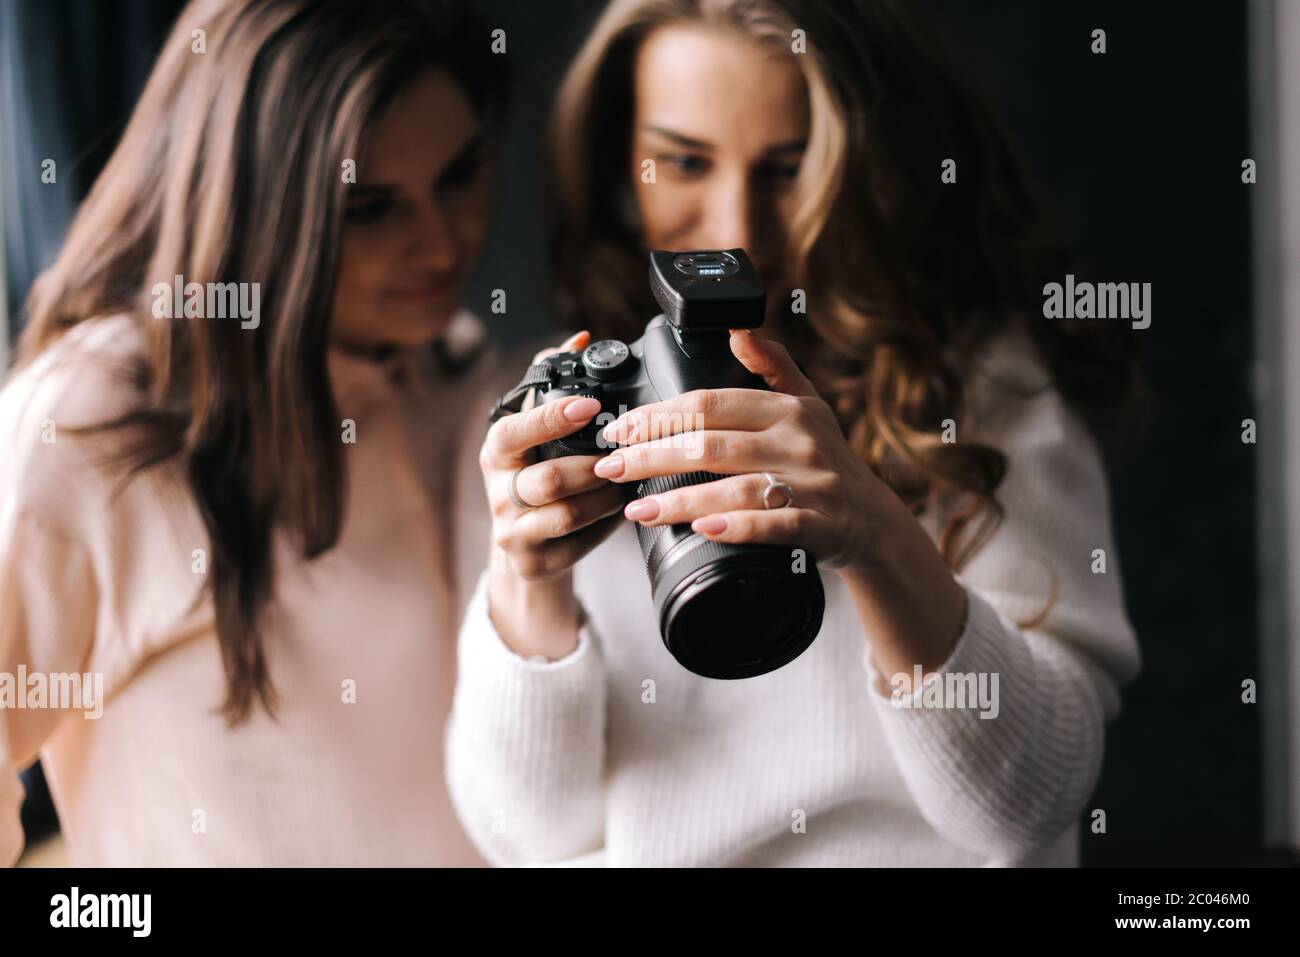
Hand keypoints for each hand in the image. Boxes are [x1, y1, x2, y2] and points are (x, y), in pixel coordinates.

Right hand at [479, 331, 625, 657]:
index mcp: (496, 452)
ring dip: (605, 497)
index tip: (590, 406)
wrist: (524, 543)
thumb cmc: (536, 473)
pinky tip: (618, 512)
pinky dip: (605, 526)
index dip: (551, 419)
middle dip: (594, 467)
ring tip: (625, 483)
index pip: (514, 431)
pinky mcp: (533, 562)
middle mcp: (497, 491)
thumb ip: (552, 380)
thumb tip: (581, 337)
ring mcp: (512, 531)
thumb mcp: (534, 431)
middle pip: (550, 479)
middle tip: (623, 457)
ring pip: (567, 514)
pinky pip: (578, 544)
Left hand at [596, 328, 968, 675]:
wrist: (875, 521)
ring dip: (681, 500)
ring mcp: (811, 483)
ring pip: (736, 486)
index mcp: (787, 408)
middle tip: (611, 467)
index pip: (709, 403)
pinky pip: (774, 524)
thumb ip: (773, 366)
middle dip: (653, 455)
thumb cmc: (828, 459)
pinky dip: (738, 526)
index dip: (658, 415)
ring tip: (637, 512)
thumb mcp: (808, 405)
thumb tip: (736, 329)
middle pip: (712, 443)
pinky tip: (703, 530)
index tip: (618, 428)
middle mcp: (799, 441)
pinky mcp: (821, 524)